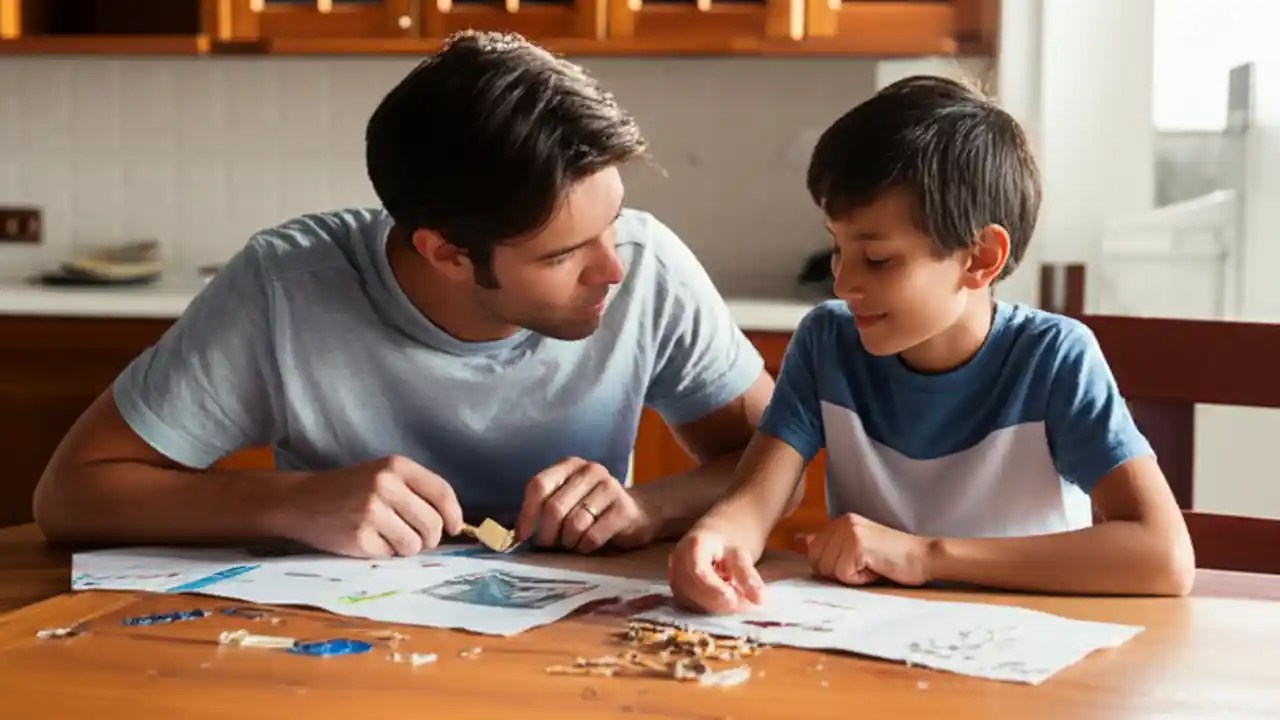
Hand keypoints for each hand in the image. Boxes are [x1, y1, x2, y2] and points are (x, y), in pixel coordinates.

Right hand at [268, 455, 463, 558]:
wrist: (302, 500)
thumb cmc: (350, 488)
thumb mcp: (383, 474)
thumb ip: (415, 490)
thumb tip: (451, 522)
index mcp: (396, 466)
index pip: (441, 492)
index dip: (453, 514)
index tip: (455, 527)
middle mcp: (385, 485)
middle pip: (432, 524)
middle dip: (429, 537)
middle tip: (414, 537)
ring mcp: (371, 512)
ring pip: (414, 544)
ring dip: (405, 546)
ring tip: (387, 535)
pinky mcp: (359, 537)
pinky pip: (390, 554)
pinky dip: (384, 552)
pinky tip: (368, 539)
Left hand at [514, 457, 656, 552]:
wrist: (639, 512)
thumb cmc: (593, 510)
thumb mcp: (567, 500)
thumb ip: (542, 509)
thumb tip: (514, 534)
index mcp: (570, 465)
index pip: (538, 485)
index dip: (527, 514)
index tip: (522, 536)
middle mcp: (590, 471)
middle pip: (554, 507)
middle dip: (546, 534)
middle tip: (547, 546)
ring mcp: (610, 488)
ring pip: (574, 524)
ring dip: (568, 541)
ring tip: (572, 542)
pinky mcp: (624, 509)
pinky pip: (592, 536)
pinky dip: (584, 547)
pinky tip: (587, 545)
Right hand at [668, 525, 764, 613]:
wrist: (722, 531)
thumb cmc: (731, 539)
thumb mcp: (743, 554)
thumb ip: (748, 576)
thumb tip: (759, 599)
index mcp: (694, 545)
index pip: (698, 572)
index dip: (714, 590)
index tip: (733, 601)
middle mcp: (677, 559)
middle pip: (690, 588)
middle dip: (714, 601)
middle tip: (739, 606)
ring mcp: (674, 573)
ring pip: (687, 598)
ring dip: (710, 606)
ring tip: (734, 602)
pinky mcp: (677, 585)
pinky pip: (688, 601)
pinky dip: (706, 606)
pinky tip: (723, 602)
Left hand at [806, 513, 932, 586]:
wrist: (923, 557)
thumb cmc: (892, 558)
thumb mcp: (856, 549)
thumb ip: (831, 544)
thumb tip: (803, 541)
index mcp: (840, 521)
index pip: (813, 553)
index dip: (832, 567)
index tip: (856, 564)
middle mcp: (842, 522)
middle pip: (817, 562)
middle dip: (839, 573)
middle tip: (865, 566)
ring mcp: (849, 532)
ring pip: (829, 570)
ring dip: (850, 576)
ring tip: (871, 566)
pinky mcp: (858, 545)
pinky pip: (844, 575)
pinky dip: (859, 579)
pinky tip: (875, 569)